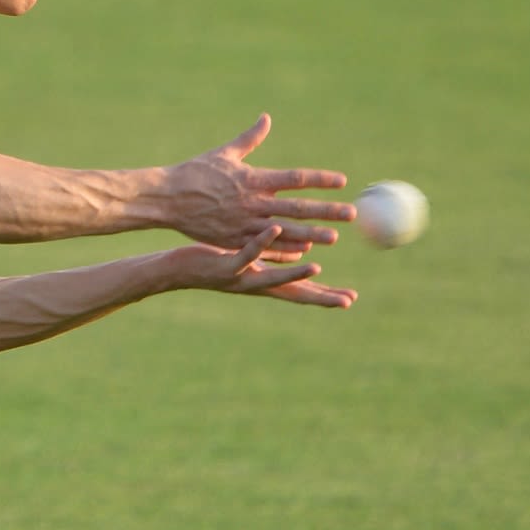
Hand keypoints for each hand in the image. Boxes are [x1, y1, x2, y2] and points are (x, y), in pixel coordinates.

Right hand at [164, 114, 356, 251]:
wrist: (167, 198)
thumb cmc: (195, 172)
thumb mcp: (224, 153)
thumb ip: (250, 138)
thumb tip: (266, 118)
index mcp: (254, 178)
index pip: (295, 178)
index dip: (320, 180)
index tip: (342, 181)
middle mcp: (254, 202)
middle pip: (297, 207)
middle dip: (326, 211)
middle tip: (350, 213)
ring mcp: (245, 223)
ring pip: (286, 231)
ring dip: (312, 234)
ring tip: (334, 237)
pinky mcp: (234, 240)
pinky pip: (265, 246)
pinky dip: (285, 248)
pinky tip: (303, 251)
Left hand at [178, 225, 357, 308]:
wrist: (178, 269)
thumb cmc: (214, 261)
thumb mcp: (250, 258)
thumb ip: (276, 255)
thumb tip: (303, 248)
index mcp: (265, 281)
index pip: (300, 291)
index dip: (324, 294)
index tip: (351, 298)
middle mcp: (256, 285)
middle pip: (294, 294)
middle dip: (321, 296)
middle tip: (347, 300)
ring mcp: (242, 278)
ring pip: (273, 279)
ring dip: (295, 274)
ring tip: (319, 268)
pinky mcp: (225, 266)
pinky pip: (247, 254)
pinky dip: (263, 243)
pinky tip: (275, 229)